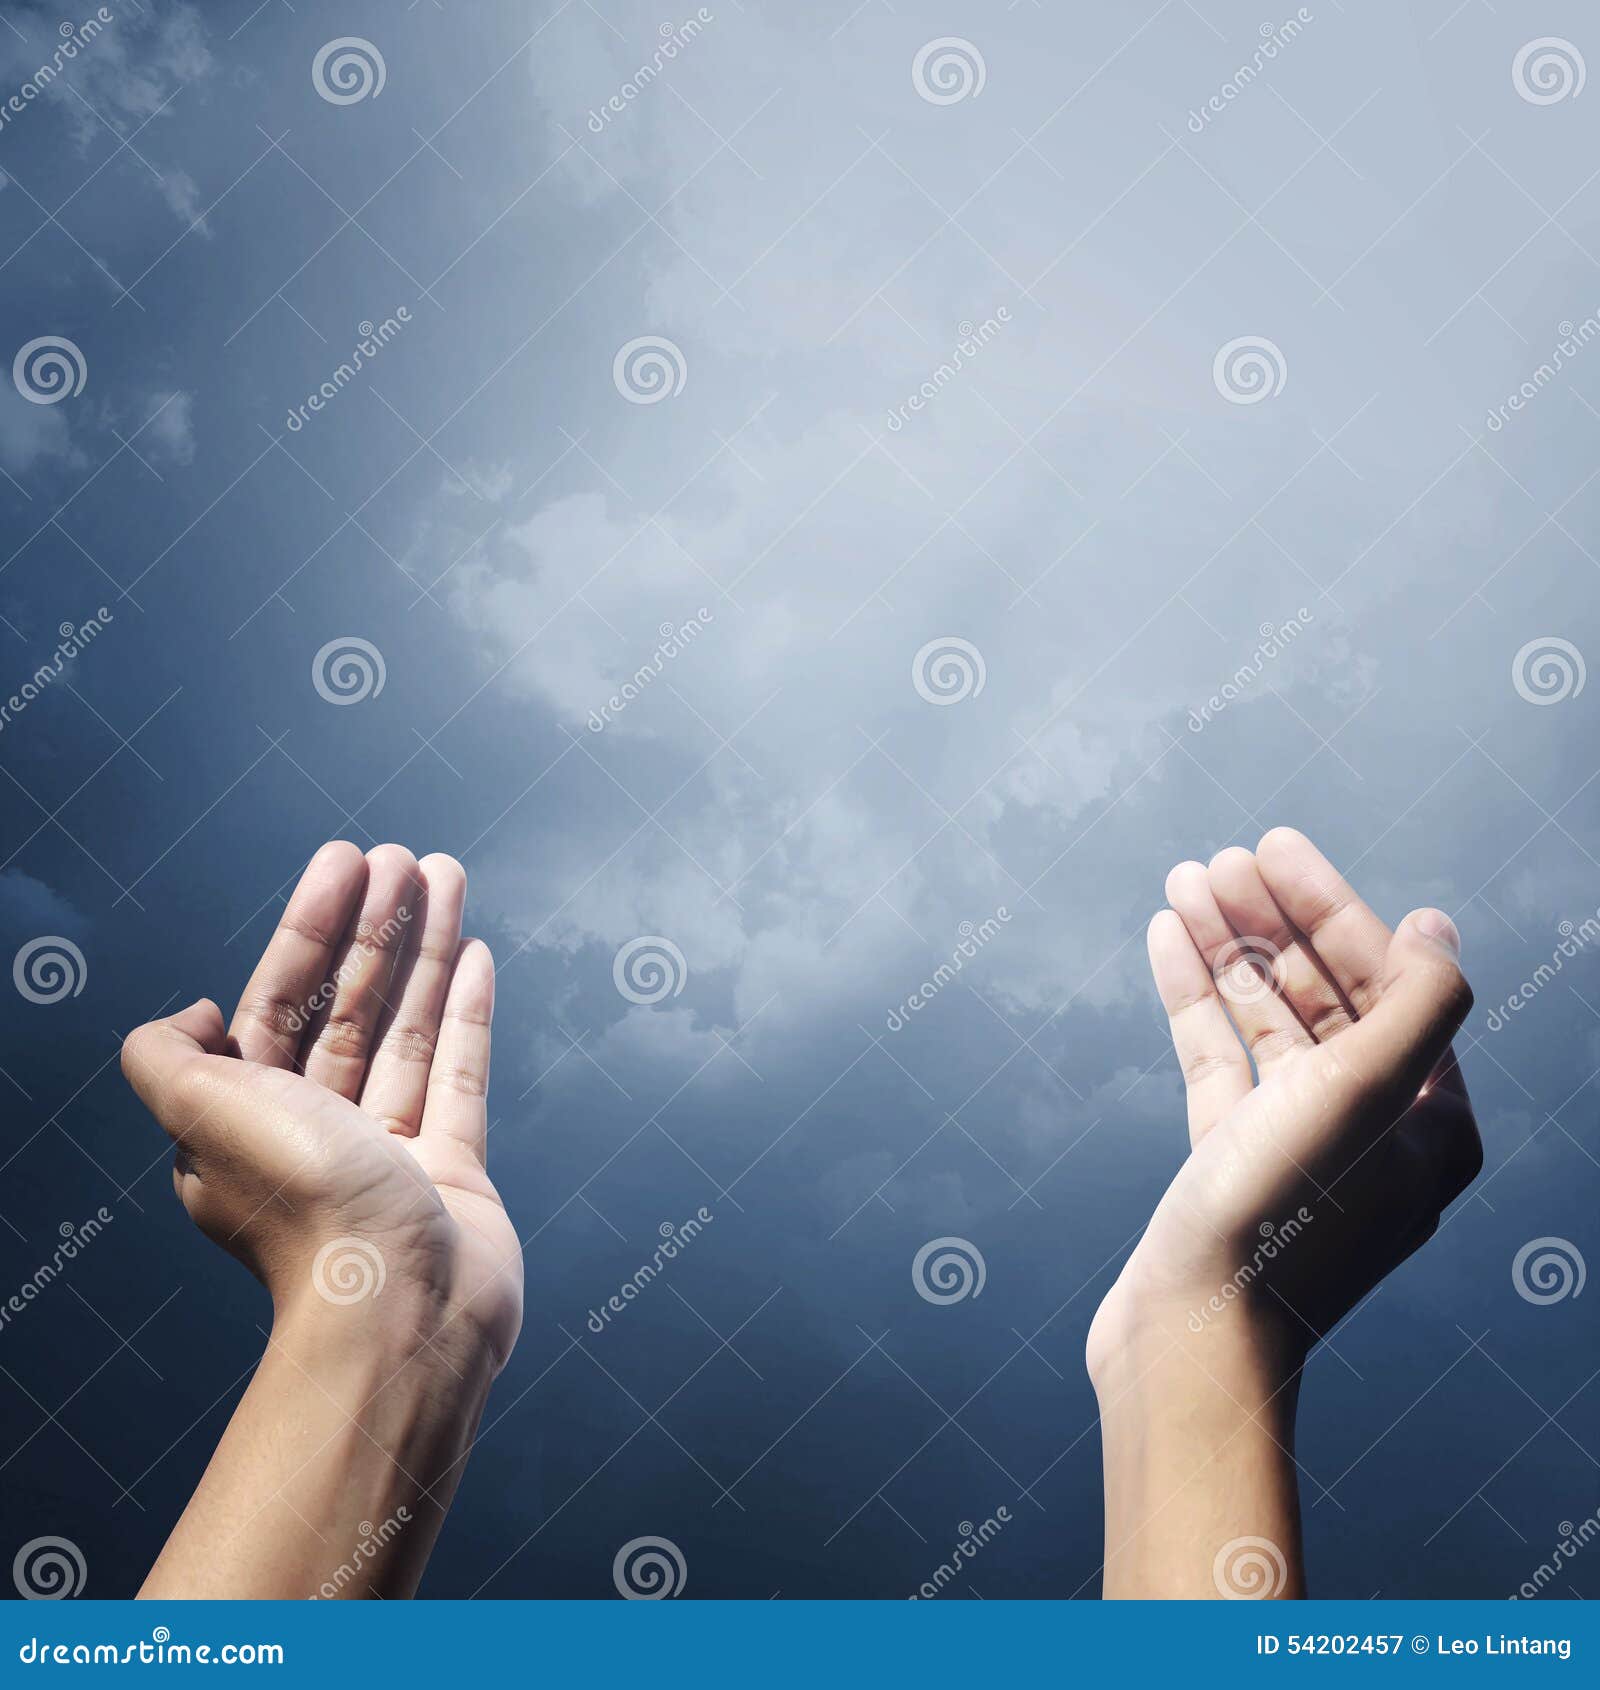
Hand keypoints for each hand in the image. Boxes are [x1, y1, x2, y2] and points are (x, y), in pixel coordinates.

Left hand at [122, 841, 521, 1374]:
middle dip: (377, 927)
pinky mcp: (453, 1169)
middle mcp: (317, 1132)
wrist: (403, 1310)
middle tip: (408, 859)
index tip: (347, 862)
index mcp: (251, 1119)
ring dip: (426, 950)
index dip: (311, 925)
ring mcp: (390, 1150)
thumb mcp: (202, 1116)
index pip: (280, 999)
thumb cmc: (308, 1211)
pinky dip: (465, 1012)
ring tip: (448, 880)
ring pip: (407, 1028)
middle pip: (349, 1005)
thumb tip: (192, 1012)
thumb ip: (164, 1055)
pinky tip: (475, 956)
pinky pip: (458, 1073)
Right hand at [1087, 828, 1477, 1598]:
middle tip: (1217, 860)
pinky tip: (1167, 943)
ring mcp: (1296, 1147)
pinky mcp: (1230, 1161)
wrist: (1190, 1338)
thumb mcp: (1366, 1099)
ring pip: (1263, 1022)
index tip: (1275, 847)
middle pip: (1322, 994)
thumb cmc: (1282, 1223)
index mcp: (1428, 1121)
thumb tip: (1433, 926)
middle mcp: (1370, 1131)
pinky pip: (1216, 1059)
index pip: (1384, 983)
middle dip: (1271, 922)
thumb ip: (1415, 1004)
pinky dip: (1194, 999)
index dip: (1329, 908)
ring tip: (1182, 884)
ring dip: (1226, 950)